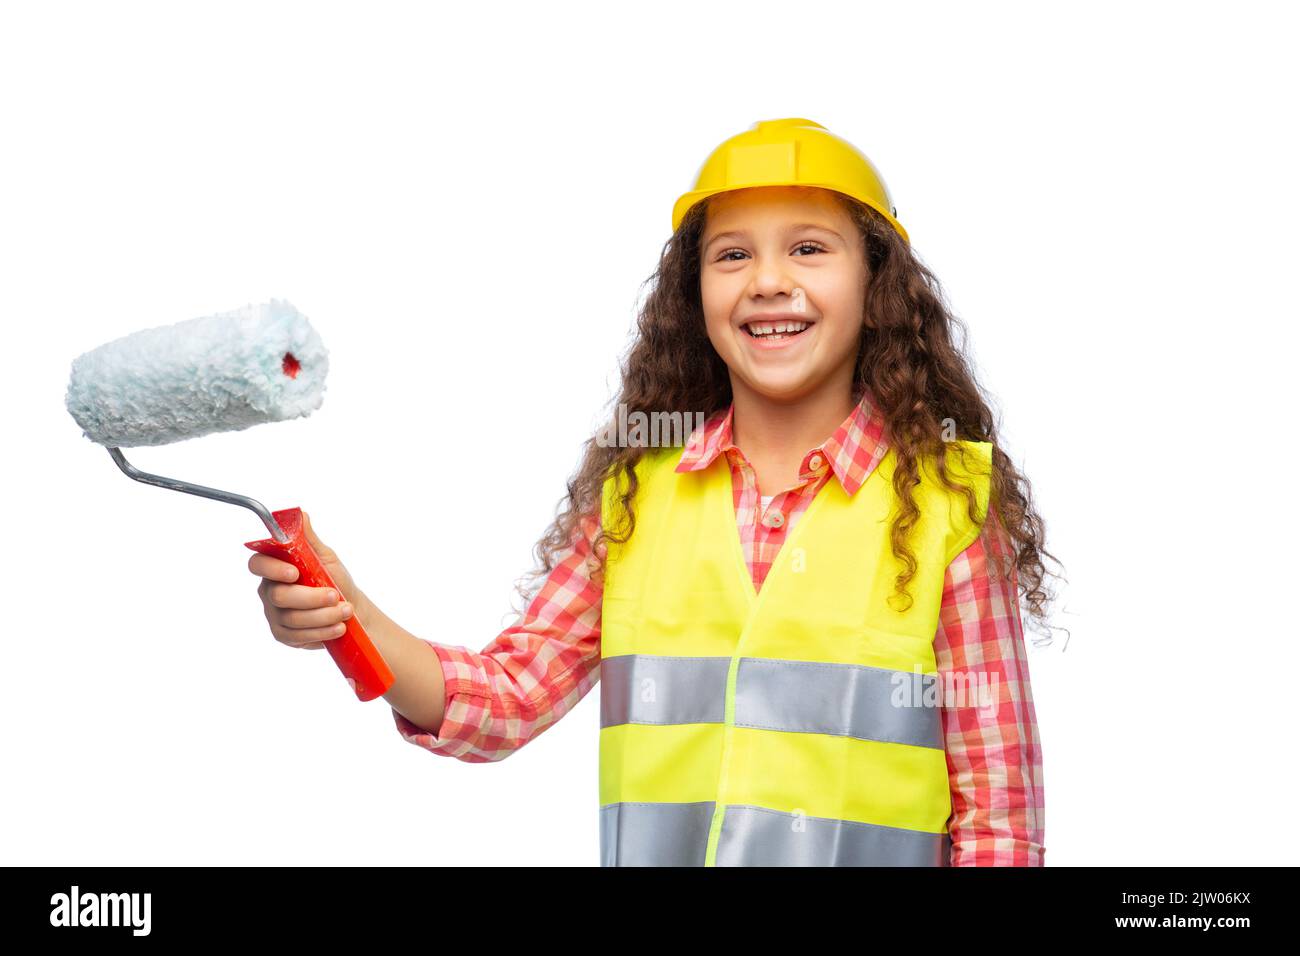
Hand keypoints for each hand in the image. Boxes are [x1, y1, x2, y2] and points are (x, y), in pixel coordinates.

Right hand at [249, 510, 367, 650]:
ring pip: (291, 618)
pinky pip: (298, 636)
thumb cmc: (336, 580)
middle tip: (334, 595)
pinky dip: (321, 631)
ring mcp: (275, 615)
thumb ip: (309, 539)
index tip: (295, 572)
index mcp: (275, 568)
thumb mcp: (325, 557)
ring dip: (323, 615)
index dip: (272, 569)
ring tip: (345, 611)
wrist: (351, 611)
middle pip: (278, 595)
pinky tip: (338, 628)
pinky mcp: (284, 635)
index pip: (258, 564)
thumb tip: (300, 514)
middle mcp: (270, 591)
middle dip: (311, 597)